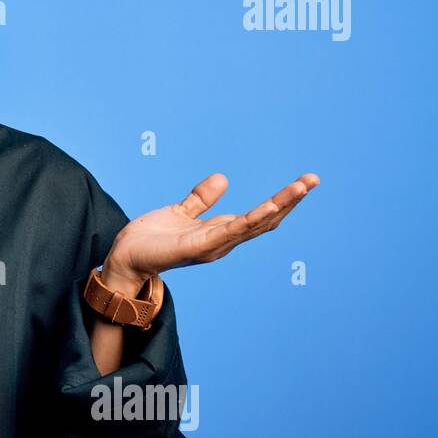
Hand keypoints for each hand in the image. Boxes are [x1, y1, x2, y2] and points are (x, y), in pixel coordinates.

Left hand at [102, 172, 320, 289]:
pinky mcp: (198, 246)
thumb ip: (201, 199)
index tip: (304, 182)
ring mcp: (213, 245)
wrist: (124, 259)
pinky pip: (230, 231)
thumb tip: (223, 178)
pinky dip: (251, 219)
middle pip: (265, 220)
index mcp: (220, 231)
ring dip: (279, 206)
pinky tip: (268, 206)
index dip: (281, 200)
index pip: (259, 215)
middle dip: (290, 200)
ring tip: (301, 187)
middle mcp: (223, 241)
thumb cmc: (150, 240)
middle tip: (313, 180)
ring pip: (254, 224)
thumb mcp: (181, 211)